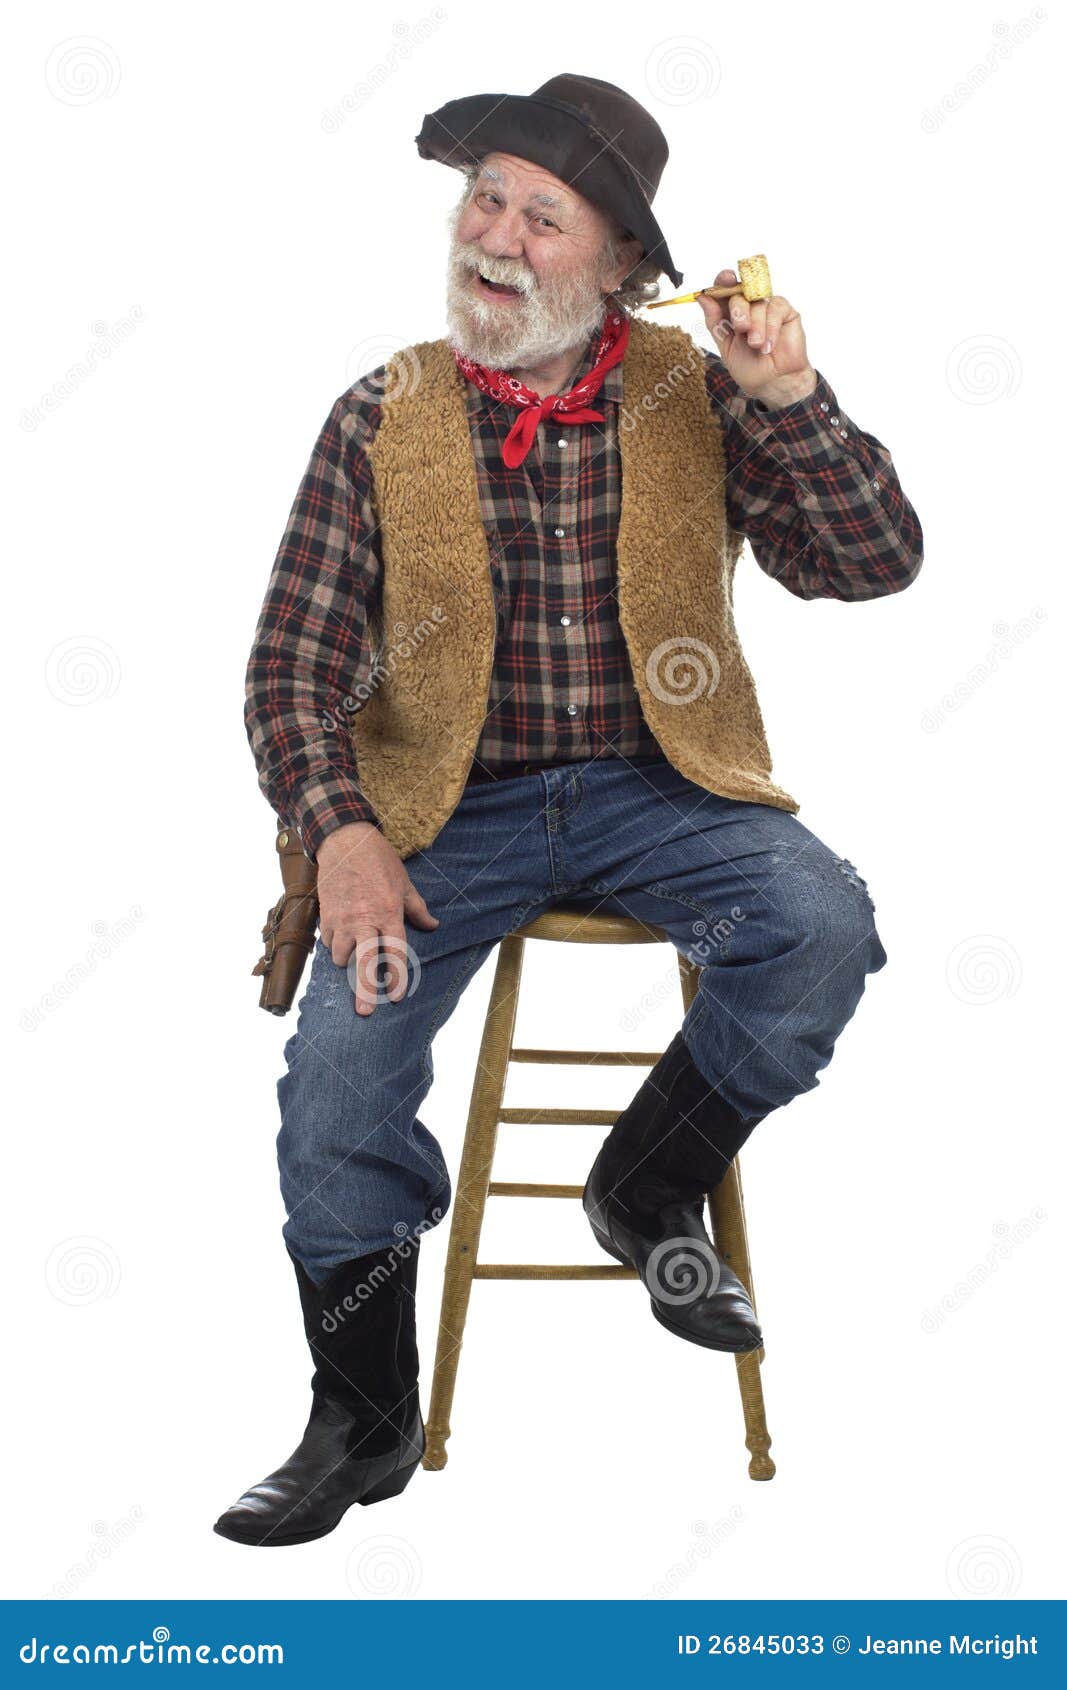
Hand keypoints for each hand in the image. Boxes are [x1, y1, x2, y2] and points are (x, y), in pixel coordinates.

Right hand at [315, 821, 439, 1016]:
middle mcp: (364, 921)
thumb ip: (417, 909)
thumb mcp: (404, 883)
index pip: (395, 952)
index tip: (397, 996)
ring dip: (347, 963)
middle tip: (366, 1012)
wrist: (344, 840)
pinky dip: (333, 945)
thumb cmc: (378, 860)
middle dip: (366, 990)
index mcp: (388, 913)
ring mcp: (342, 920)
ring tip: (351, 962)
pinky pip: (327, 941)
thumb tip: (433, 925)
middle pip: (364, 963)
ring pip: (340, 956)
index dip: (397, 977)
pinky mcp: (325, 915)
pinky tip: (338, 941)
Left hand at [696, 269, 815, 406]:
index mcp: (731, 314)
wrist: (772, 383)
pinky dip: (770, 326)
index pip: (725, 290)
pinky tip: (768, 345)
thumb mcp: (725, 346)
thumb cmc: (750, 367)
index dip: (723, 281)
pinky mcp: (786, 312)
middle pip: (740, 293)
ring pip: (758, 302)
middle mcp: (749, 307)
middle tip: (741, 328)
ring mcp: (767, 308)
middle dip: (738, 310)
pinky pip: (776, 308)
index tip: (724, 279)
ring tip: (756, 345)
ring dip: (756, 325)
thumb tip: (702, 298)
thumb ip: (714, 322)